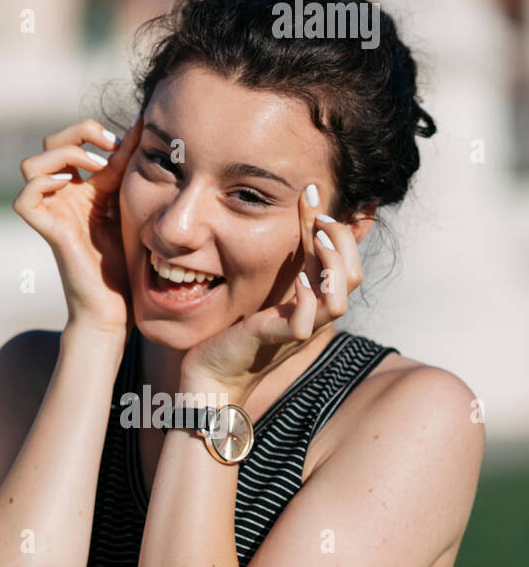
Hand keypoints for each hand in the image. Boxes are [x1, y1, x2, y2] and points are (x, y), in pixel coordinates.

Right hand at [12, 112, 143, 333]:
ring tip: (92, 167)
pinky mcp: (48, 231)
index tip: (123, 141)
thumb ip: (127, 166)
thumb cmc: (124, 259)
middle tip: (107, 147)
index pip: (72, 140)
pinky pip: (25, 199)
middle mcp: (61, 196)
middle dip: (77, 134)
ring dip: (62, 156)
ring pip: (30, 165)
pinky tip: (71, 187)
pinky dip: (43, 184)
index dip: (92, 130)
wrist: (117, 304)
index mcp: (80, 186)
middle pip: (48, 143)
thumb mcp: (126, 199)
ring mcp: (52, 212)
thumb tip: (140, 126)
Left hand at [178, 184, 364, 402]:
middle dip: (341, 239)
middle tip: (318, 213)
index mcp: (312, 299)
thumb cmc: (235, 331)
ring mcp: (298, 329)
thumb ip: (280, 265)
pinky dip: (305, 300)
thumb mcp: (262, 289)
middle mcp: (313, 314)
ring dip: (332, 264)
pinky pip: (303, 325)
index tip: (312, 192)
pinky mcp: (276, 342)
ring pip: (340, 301)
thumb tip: (285, 224)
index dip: (335, 226)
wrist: (212, 375)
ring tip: (316, 237)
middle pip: (353, 276)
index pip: (342, 260)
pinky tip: (296, 280)